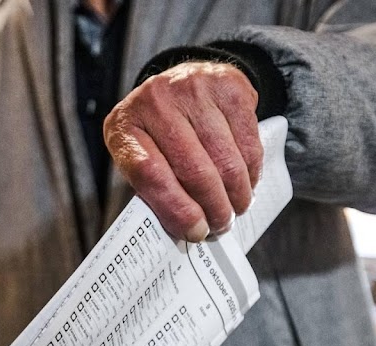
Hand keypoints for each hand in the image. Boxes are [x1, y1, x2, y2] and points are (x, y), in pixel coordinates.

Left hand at [103, 61, 261, 241]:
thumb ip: (156, 189)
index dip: (176, 208)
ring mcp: (193, 89)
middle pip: (193, 169)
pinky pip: (248, 141)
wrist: (179, 83)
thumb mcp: (141, 156)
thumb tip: (190, 228)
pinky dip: (251, 170)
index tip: (196, 231)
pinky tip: (246, 181)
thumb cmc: (158, 132)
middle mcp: (155, 102)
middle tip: (222, 225)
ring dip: (237, 193)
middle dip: (214, 207)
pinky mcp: (229, 86)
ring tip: (237, 207)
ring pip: (225, 159)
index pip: (149, 174)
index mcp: (124, 128)